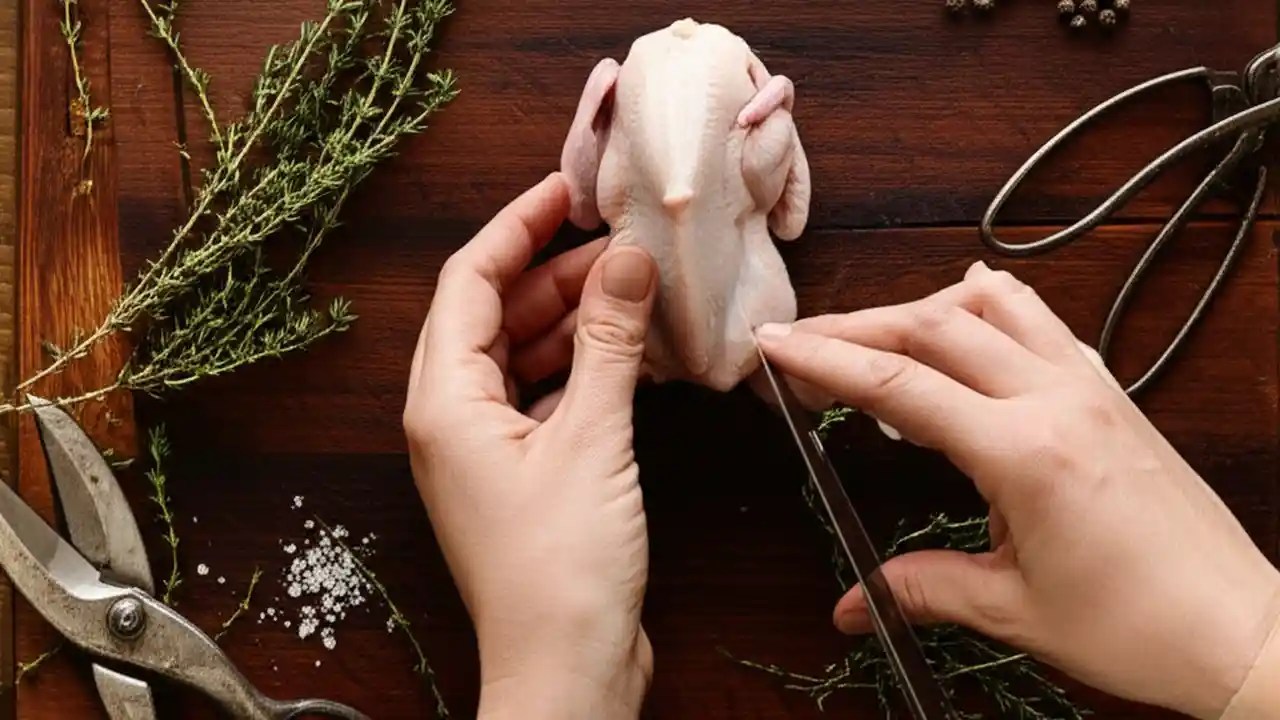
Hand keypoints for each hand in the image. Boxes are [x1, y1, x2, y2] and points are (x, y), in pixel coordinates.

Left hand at [403, 173, 656, 718]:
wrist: (566, 672)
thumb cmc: (560, 571)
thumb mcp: (592, 439)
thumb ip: (610, 342)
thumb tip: (627, 258)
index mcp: (443, 401)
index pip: (468, 280)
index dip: (517, 225)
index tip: (569, 190)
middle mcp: (452, 419)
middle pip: (494, 313)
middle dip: (554, 270)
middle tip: (620, 241)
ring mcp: (486, 450)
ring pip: (523, 354)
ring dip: (574, 318)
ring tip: (635, 287)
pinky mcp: (523, 476)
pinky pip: (546, 395)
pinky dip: (584, 367)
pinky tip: (631, 351)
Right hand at [756, 261, 1279, 719]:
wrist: (1241, 630)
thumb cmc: (1140, 627)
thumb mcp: (1012, 610)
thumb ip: (922, 588)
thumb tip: (853, 604)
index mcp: (1025, 453)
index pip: (898, 386)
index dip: (824, 360)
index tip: (774, 344)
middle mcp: (1058, 400)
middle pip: (934, 327)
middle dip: (853, 327)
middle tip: (799, 339)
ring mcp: (1090, 388)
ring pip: (993, 305)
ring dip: (921, 307)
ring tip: (872, 331)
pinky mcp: (1110, 394)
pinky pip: (1044, 321)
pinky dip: (993, 305)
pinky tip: (971, 304)